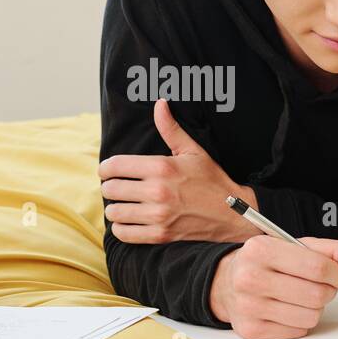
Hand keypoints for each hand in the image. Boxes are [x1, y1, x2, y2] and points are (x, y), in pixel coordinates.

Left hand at [100, 98, 261, 243]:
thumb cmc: (211, 180)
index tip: (106, 171)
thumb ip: (170, 128)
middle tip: (116, 187)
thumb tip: (159, 103)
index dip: (105, 168)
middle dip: (110, 187)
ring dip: (115, 208)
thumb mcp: (192, 151)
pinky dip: (121, 227)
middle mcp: (157, 191)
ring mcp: (158, 215)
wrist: (232, 213)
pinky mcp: (161, 235)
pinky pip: (124, 233)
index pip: (115, 166)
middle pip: (111, 189)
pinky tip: (129, 221)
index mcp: (162, 167)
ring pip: (114, 212)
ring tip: (123, 205)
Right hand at [209, 236, 337, 338]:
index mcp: (261, 249)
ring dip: (314, 308)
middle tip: (320, 286)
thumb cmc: (269, 262)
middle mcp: (250, 278)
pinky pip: (298, 332)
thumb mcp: (298, 246)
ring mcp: (248, 307)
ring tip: (299, 297)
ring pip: (310, 317)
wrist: (227, 282)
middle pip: (316, 295)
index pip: (317, 267)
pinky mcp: (250, 331)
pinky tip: (286, 309)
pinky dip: (300, 322)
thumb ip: (335, 251)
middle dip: (328, 292)